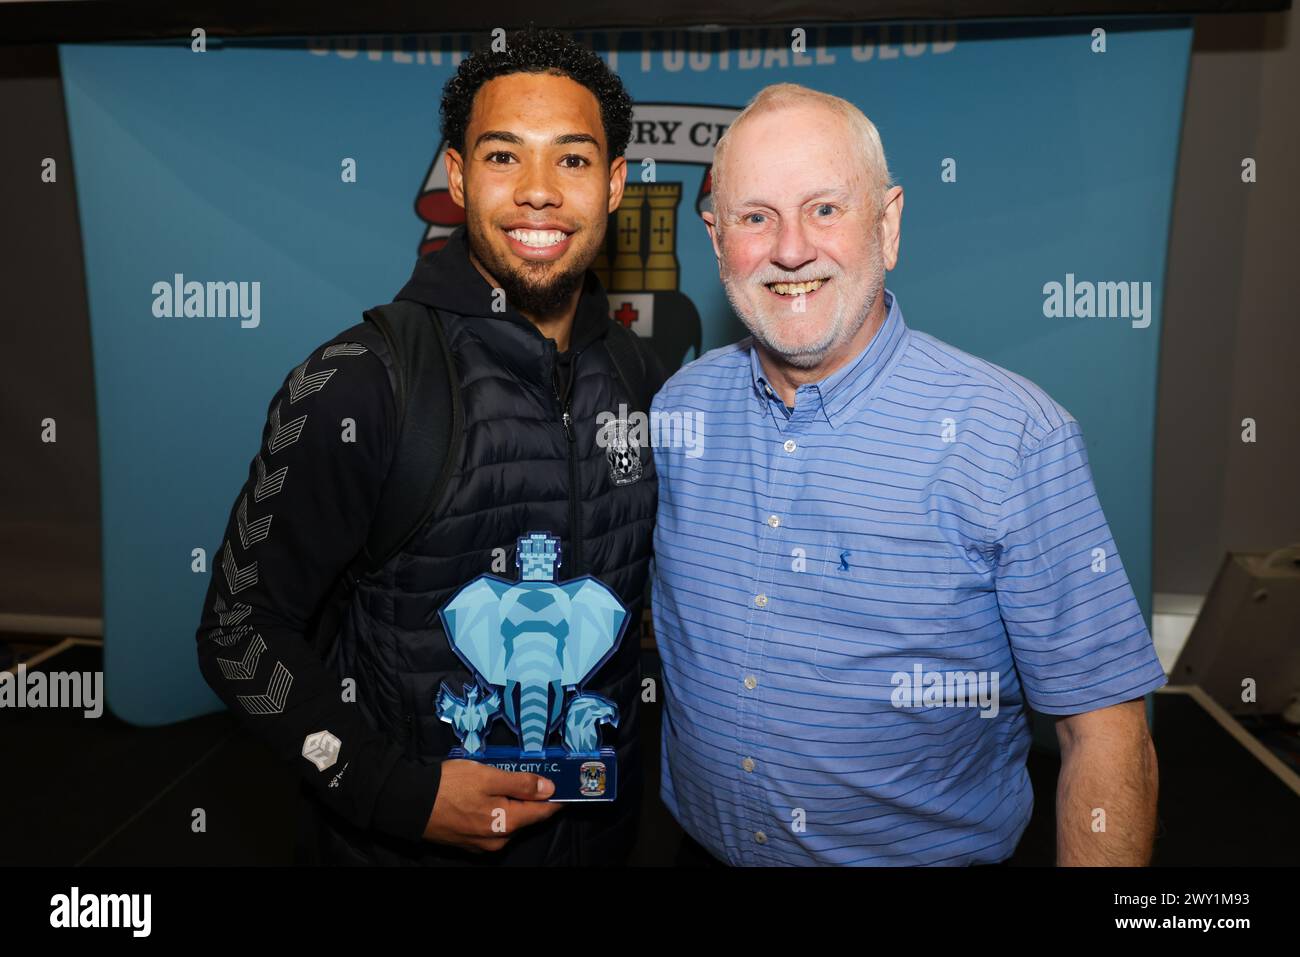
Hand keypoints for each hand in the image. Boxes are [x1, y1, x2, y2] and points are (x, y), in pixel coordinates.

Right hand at [421, 759, 563, 851]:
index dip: (556, 798)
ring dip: (511, 803)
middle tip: (534, 774)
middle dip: (531, 798)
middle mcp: (498, 839)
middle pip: (525, 817)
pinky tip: (487, 795)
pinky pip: (490, 824)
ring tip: (506, 781)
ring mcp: (480, 843)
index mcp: (507, 823)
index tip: (566, 785)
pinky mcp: (466, 841)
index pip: (542, 812)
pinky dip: (495, 810)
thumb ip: (521, 783)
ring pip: (507, 821)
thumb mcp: (488, 777)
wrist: (409, 803)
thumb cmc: (450, 786)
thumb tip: (549, 789)